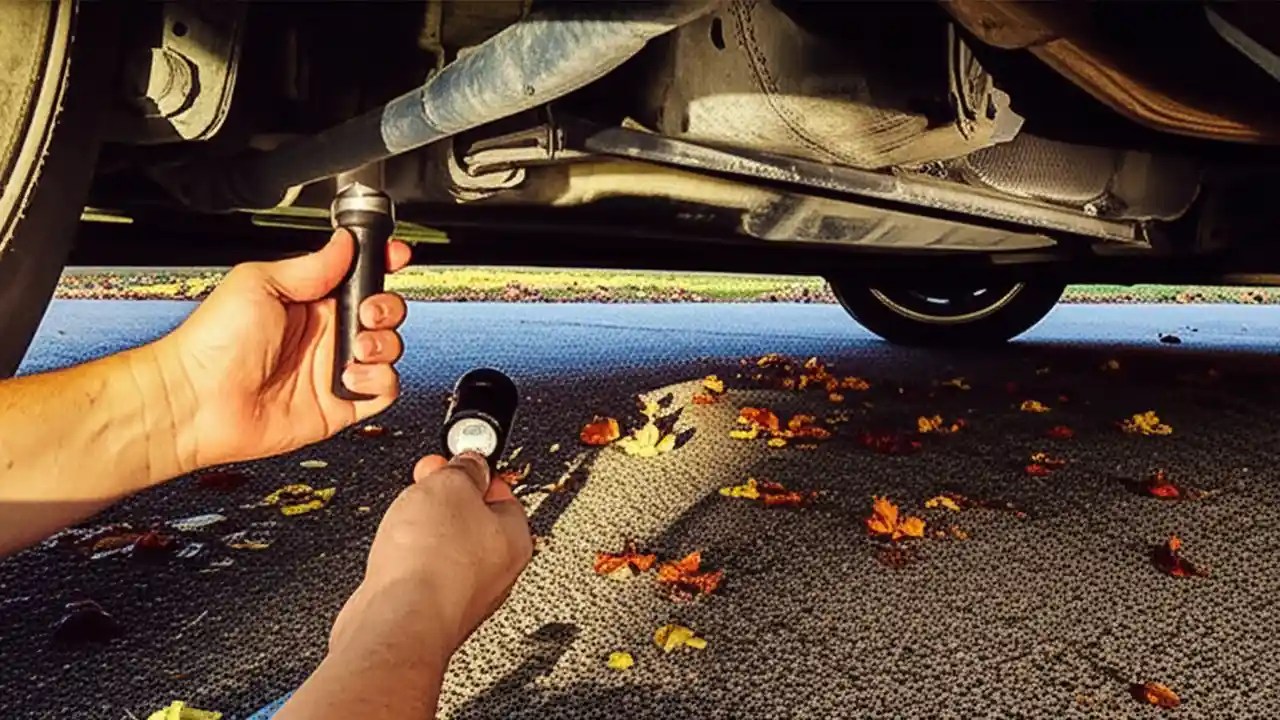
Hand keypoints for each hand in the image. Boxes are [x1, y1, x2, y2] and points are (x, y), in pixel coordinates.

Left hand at [157, 230, 411, 469]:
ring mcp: (333, 368)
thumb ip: (312, 264)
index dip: (382, 264)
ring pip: (390, 350)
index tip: (394, 257)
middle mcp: (325, 333)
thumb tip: (345, 242)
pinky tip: (351, 375)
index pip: (359, 277)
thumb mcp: (260, 282)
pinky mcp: (340, 404)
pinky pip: (383, 390)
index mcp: (309, 299)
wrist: (198, 400)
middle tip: (365, 312)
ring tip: (356, 346)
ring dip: (384, 344)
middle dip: (387, 307)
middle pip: (384, 312)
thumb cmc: (212, 343)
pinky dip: (379, 380)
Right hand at [330, 453, 531, 660]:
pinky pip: (421, 573)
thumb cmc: (432, 562)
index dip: (471, 472)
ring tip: (404, 528)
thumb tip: (469, 462)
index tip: (450, 463)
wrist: (396, 621)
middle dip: (442, 501)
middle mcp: (496, 571)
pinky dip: (406, 561)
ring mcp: (463, 595)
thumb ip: (464, 468)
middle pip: (471, 520)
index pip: (501, 492)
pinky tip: (394, 558)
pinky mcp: (431, 610)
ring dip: (421, 531)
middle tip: (422, 491)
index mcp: (515, 538)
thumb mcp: (450, 485)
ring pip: (444, 547)